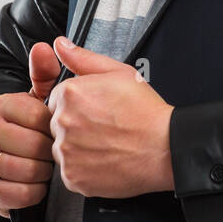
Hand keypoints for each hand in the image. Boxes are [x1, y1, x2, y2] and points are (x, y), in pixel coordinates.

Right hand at [0, 42, 61, 217]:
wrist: (2, 162)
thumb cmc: (30, 128)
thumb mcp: (40, 99)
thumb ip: (46, 73)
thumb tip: (46, 46)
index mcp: (1, 105)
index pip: (43, 118)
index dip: (58, 127)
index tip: (58, 129)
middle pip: (37, 147)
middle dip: (52, 152)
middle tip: (54, 152)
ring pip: (29, 171)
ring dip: (45, 172)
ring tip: (46, 166)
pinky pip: (21, 194)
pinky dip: (35, 191)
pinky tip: (36, 183)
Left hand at [46, 36, 174, 197]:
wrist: (164, 147)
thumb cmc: (145, 111)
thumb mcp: (120, 73)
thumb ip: (84, 58)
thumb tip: (60, 45)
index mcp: (70, 93)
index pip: (58, 98)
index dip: (80, 103)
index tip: (98, 109)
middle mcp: (63, 122)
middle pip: (58, 123)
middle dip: (76, 124)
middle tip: (105, 127)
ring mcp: (66, 152)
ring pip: (63, 148)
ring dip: (79, 146)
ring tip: (107, 143)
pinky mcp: (72, 176)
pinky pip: (70, 171)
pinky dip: (84, 167)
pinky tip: (105, 158)